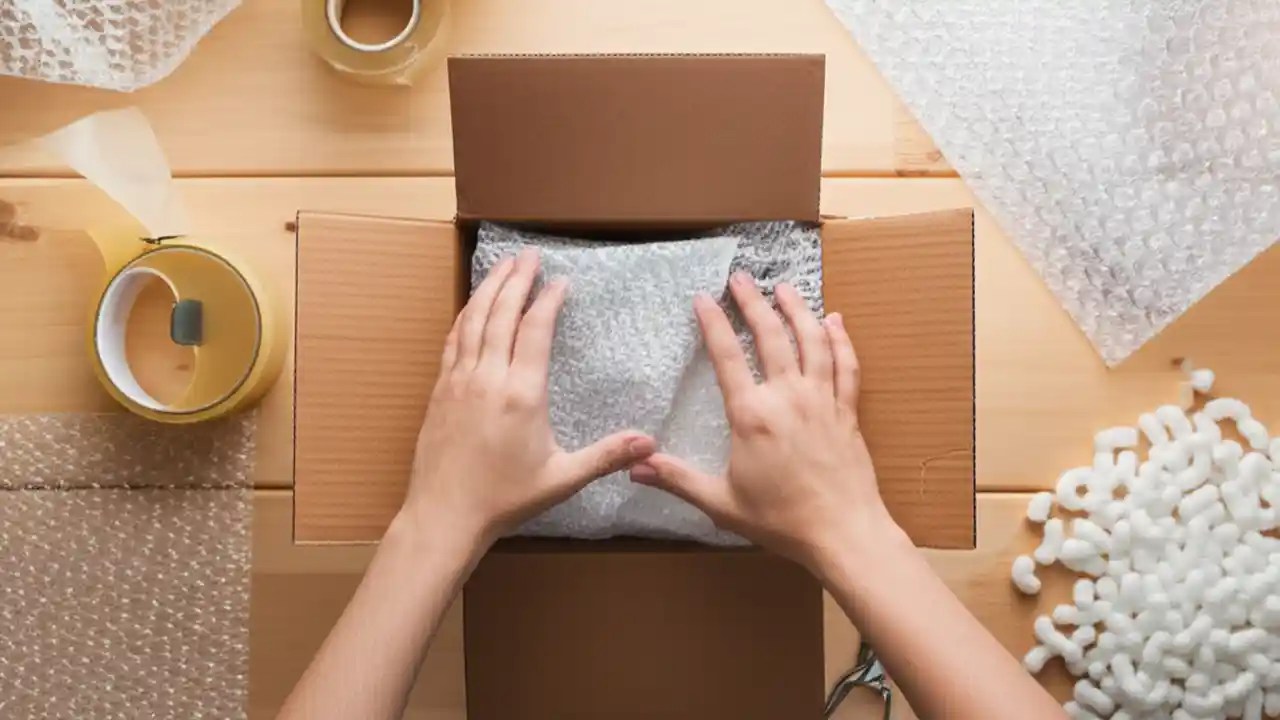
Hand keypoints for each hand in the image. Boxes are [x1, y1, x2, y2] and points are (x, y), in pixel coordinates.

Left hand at [401, 249, 656, 554]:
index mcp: (522, 394)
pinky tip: (473, 307)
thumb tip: (651, 442)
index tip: (560, 281)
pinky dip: (466, 316)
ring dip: (489, 289)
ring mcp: (459, 381)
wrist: (444, 515)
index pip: (536, 330)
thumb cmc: (504, 499)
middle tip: (529, 256)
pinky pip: (453, 340)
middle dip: (517, 280)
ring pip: (473, 320)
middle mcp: (488, 378)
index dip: (549, 300)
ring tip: (503, 266)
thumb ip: (606, 455)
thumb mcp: (562, 479)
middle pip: (502, 313)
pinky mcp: (440, 390)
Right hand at [630, 272, 899, 573]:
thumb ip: (677, 480)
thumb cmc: (781, 520)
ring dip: (797, 309)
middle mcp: (788, 398)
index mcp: (752, 416)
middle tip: (741, 278)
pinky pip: (846, 365)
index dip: (713, 323)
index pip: (728, 356)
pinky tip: (835, 321)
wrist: (842, 533)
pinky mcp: (847, 411)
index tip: (703, 297)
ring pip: (812, 341)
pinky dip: (841, 340)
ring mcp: (821, 400)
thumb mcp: (721, 502)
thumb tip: (635, 466)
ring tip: (784, 288)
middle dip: (753, 302)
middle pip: (771, 336)